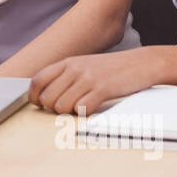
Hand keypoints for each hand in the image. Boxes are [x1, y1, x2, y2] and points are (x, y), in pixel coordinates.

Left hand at [29, 47, 166, 114]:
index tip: (40, 105)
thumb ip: (65, 75)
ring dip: (70, 112)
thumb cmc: (112, 68)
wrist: (141, 63)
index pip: (37, 80)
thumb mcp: (84, 64)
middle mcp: (74, 69)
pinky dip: (84, 114)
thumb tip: (45, 93)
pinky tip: (92, 108)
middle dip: (54, 109)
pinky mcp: (102, 89)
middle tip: (67, 108)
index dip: (34, 97)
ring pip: (62, 106)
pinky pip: (81, 109)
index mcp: (67, 62)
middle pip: (48, 98)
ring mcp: (88, 78)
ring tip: (82, 107)